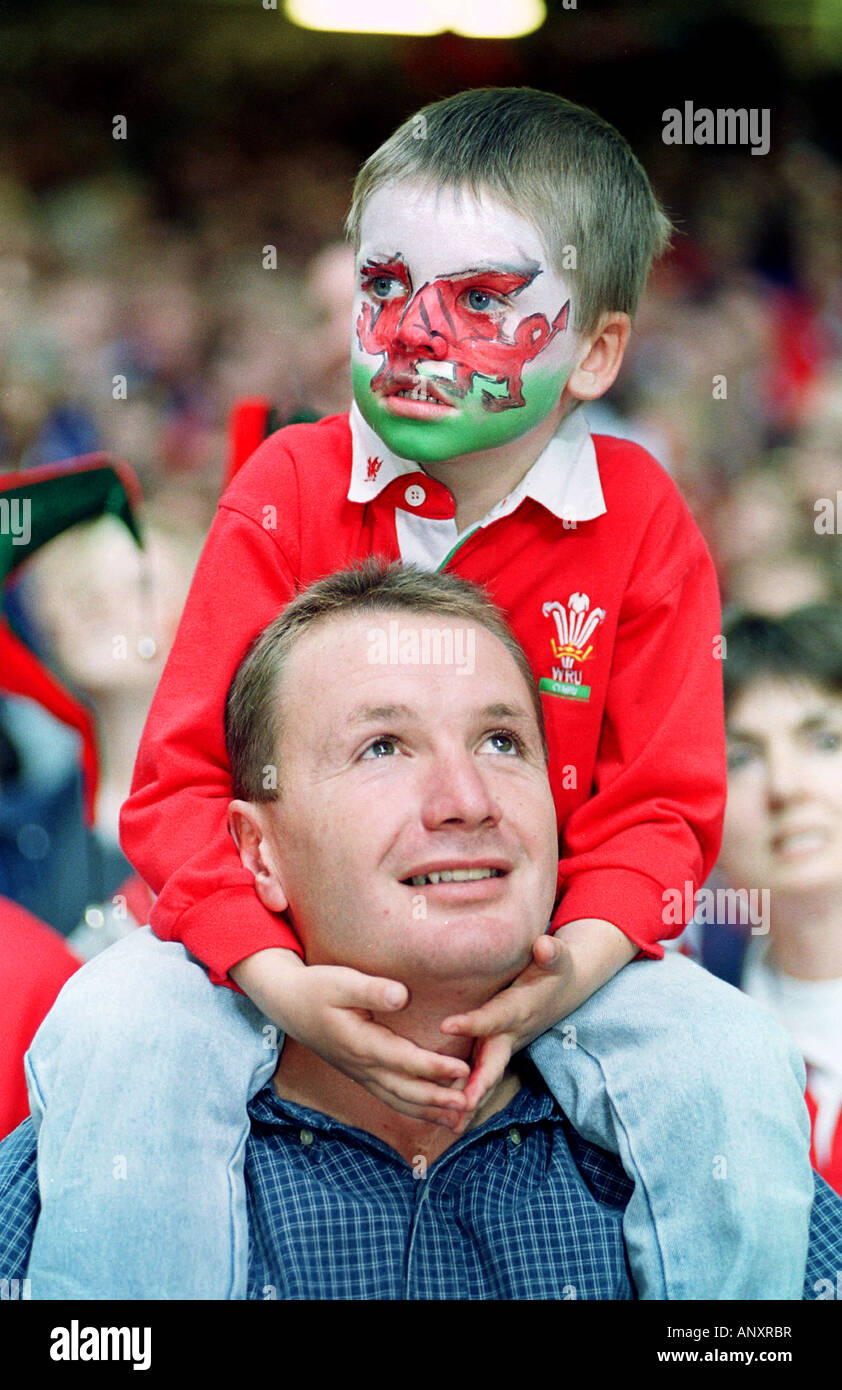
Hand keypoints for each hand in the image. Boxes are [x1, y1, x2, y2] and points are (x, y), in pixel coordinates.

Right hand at [231, 948, 471, 1128]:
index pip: (404, 1061)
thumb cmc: (316, 988)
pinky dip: (412, 1108)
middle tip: (469, 1105)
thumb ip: (372, 989)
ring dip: (428, 1111)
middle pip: (405, 1090)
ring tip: (458, 1119)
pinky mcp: (360, 1073)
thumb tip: (403, 995)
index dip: (434, 1068)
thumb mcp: (340, 981)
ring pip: (397, 1100)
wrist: (287, 1003)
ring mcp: (360, 1073)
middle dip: (438, 1099)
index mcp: (361, 1043)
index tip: (462, 1070)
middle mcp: (362, 1065)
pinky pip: (389, 1097)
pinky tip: (432, 1112)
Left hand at [439, 934, 574, 1129]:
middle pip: (494, 1062)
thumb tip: (543, 946)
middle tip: (462, 1103)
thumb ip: (551, 953)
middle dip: (480, 1083)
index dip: (473, 1022)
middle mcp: (512, 1034)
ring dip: (472, 1101)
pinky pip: (483, 1079)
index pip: (493, 1017)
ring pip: (488, 1078)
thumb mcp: (557, 958)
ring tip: (451, 1124)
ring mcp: (505, 1047)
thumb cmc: (554, 969)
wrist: (565, 989)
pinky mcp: (497, 1054)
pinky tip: (451, 1122)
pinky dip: (470, 1101)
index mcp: (519, 1009)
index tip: (447, 1024)